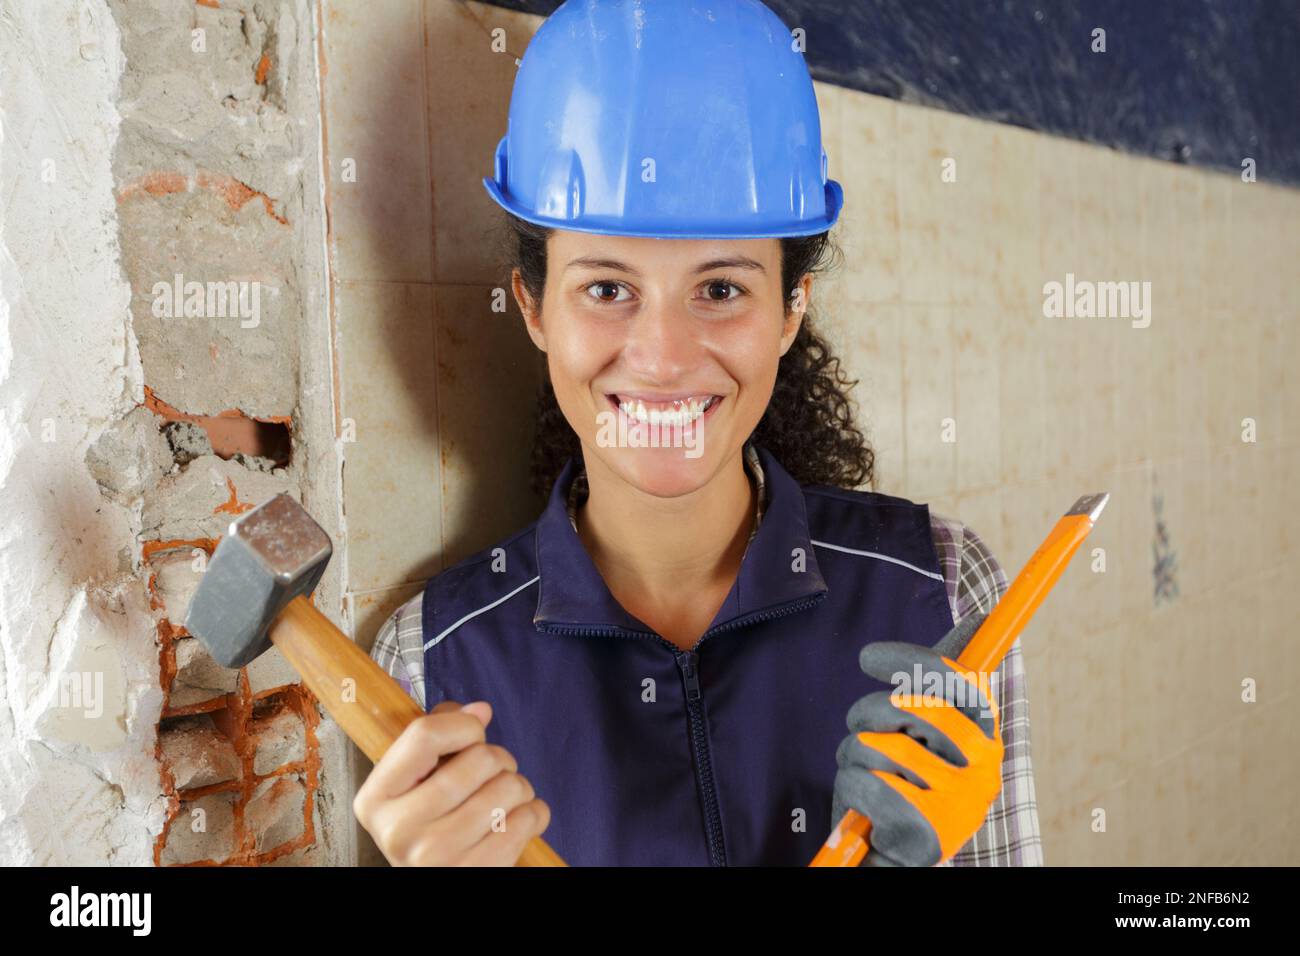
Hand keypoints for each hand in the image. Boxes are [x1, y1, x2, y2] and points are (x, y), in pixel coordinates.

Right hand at [353, 700, 550, 865]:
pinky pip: (526, 820)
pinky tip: (515, 818)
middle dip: (499, 757)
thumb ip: (442, 734)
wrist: (433, 876)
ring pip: (509, 788)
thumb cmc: (429, 820)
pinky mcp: (473, 873)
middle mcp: (399, 830)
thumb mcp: (418, 777)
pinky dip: (533, 812)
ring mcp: (436, 857)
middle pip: (479, 759)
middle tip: (494, 771)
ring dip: (518, 786)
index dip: (463, 725)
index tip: (473, 734)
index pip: (425, 736)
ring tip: (504, 797)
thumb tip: (480, 711)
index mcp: (376, 797)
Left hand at [831, 610, 1002, 865]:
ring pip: (874, 745)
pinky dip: (851, 790)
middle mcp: (983, 767)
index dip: (910, 660)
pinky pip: (864, 782)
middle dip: (867, 713)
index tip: (867, 658)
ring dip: (854, 759)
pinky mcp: (929, 832)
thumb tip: (977, 618)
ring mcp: (960, 801)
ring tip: (869, 775)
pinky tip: (864, 807)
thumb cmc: (907, 782)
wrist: (898, 857)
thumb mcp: (925, 729)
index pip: (957, 679)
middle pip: (906, 707)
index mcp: (983, 735)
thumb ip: (941, 681)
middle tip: (862, 727)